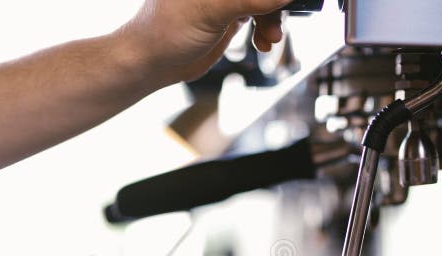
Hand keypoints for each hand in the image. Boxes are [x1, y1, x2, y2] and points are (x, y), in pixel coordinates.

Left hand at [123, 0, 292, 83]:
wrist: (152, 63)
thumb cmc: (165, 30)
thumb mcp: (213, 9)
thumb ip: (252, 0)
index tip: (290, 1)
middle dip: (275, 3)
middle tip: (283, 14)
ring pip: (262, 0)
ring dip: (273, 18)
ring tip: (271, 37)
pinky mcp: (229, 14)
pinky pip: (259, 14)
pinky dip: (266, 28)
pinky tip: (263, 42)